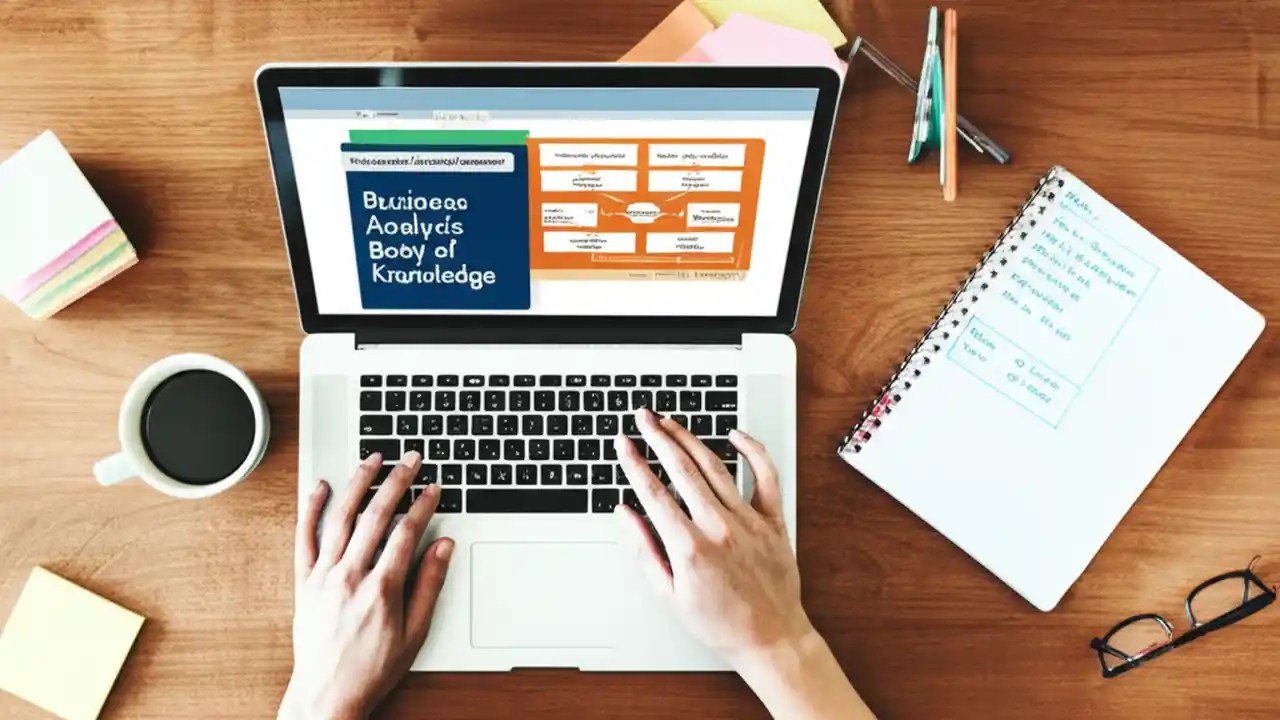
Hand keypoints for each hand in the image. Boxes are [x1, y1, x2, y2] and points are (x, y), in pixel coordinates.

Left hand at [280, 451, 453, 719]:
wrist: (328, 693)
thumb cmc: (372, 668)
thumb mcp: (415, 631)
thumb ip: (430, 585)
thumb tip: (444, 548)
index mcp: (381, 588)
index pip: (407, 532)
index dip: (423, 505)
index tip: (433, 488)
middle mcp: (350, 576)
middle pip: (376, 515)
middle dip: (397, 481)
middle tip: (410, 460)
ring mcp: (324, 576)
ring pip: (341, 517)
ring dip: (358, 483)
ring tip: (372, 460)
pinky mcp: (304, 581)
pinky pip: (305, 537)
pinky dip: (311, 508)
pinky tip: (320, 486)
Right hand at [613, 409, 809, 666]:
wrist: (770, 638)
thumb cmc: (720, 623)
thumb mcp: (669, 595)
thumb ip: (644, 550)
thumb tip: (624, 515)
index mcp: (690, 548)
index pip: (654, 493)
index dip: (635, 463)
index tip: (624, 443)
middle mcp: (720, 528)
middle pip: (682, 469)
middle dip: (658, 438)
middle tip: (643, 417)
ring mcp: (749, 521)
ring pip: (716, 467)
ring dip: (690, 439)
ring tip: (671, 422)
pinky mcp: (773, 520)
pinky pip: (766, 476)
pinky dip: (752, 451)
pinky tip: (735, 435)